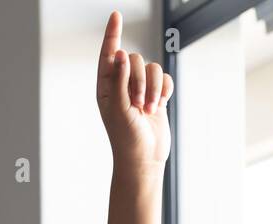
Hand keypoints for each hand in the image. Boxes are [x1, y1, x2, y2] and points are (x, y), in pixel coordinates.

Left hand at [96, 11, 173, 170]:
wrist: (144, 158)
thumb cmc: (125, 138)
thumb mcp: (118, 108)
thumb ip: (118, 80)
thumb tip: (119, 54)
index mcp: (106, 87)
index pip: (108, 54)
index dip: (112, 34)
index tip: (117, 15)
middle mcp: (123, 85)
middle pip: (135, 59)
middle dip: (139, 80)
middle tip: (138, 104)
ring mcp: (141, 89)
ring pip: (152, 68)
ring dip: (153, 88)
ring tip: (149, 110)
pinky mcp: (157, 95)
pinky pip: (165, 78)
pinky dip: (164, 90)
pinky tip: (160, 105)